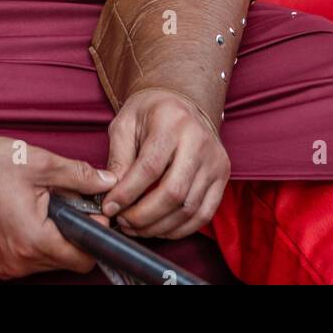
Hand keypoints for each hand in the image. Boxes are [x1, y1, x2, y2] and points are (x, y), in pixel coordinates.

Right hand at [0, 136, 116, 279]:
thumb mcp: (40, 162)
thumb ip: (79, 176)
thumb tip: (107, 182)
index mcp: (32, 239)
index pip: (82, 257)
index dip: (94, 233)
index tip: (95, 213)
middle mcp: (18, 260)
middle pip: (66, 260)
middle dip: (74, 233)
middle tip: (68, 202)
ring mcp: (5, 265)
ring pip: (48, 261)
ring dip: (54, 237)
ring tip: (45, 205)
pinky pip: (28, 259)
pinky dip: (35, 241)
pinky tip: (29, 215)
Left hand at [102, 88, 230, 240]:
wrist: (182, 103)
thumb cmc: (150, 113)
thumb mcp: (126, 124)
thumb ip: (117, 159)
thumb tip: (110, 195)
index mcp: (172, 122)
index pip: (150, 167)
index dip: (127, 193)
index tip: (109, 206)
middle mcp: (199, 141)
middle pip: (173, 192)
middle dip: (143, 216)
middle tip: (122, 221)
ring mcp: (214, 160)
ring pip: (188, 209)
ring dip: (158, 226)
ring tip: (135, 227)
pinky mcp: (222, 176)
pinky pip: (204, 215)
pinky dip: (179, 229)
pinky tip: (159, 227)